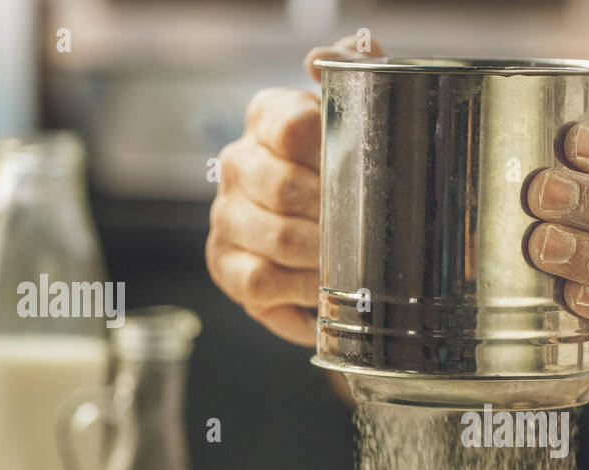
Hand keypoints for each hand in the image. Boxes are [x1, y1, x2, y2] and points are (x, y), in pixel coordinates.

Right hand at [206, 35, 383, 344]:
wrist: (343, 243)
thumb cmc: (355, 176)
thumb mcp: (364, 119)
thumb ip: (356, 71)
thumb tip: (318, 59)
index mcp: (269, 118)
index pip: (291, 126)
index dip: (330, 155)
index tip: (359, 174)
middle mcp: (238, 162)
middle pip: (282, 187)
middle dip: (332, 216)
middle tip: (364, 230)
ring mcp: (226, 215)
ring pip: (276, 239)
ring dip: (324, 259)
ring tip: (351, 266)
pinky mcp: (225, 265)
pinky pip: (261, 281)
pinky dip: (301, 291)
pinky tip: (323, 291)